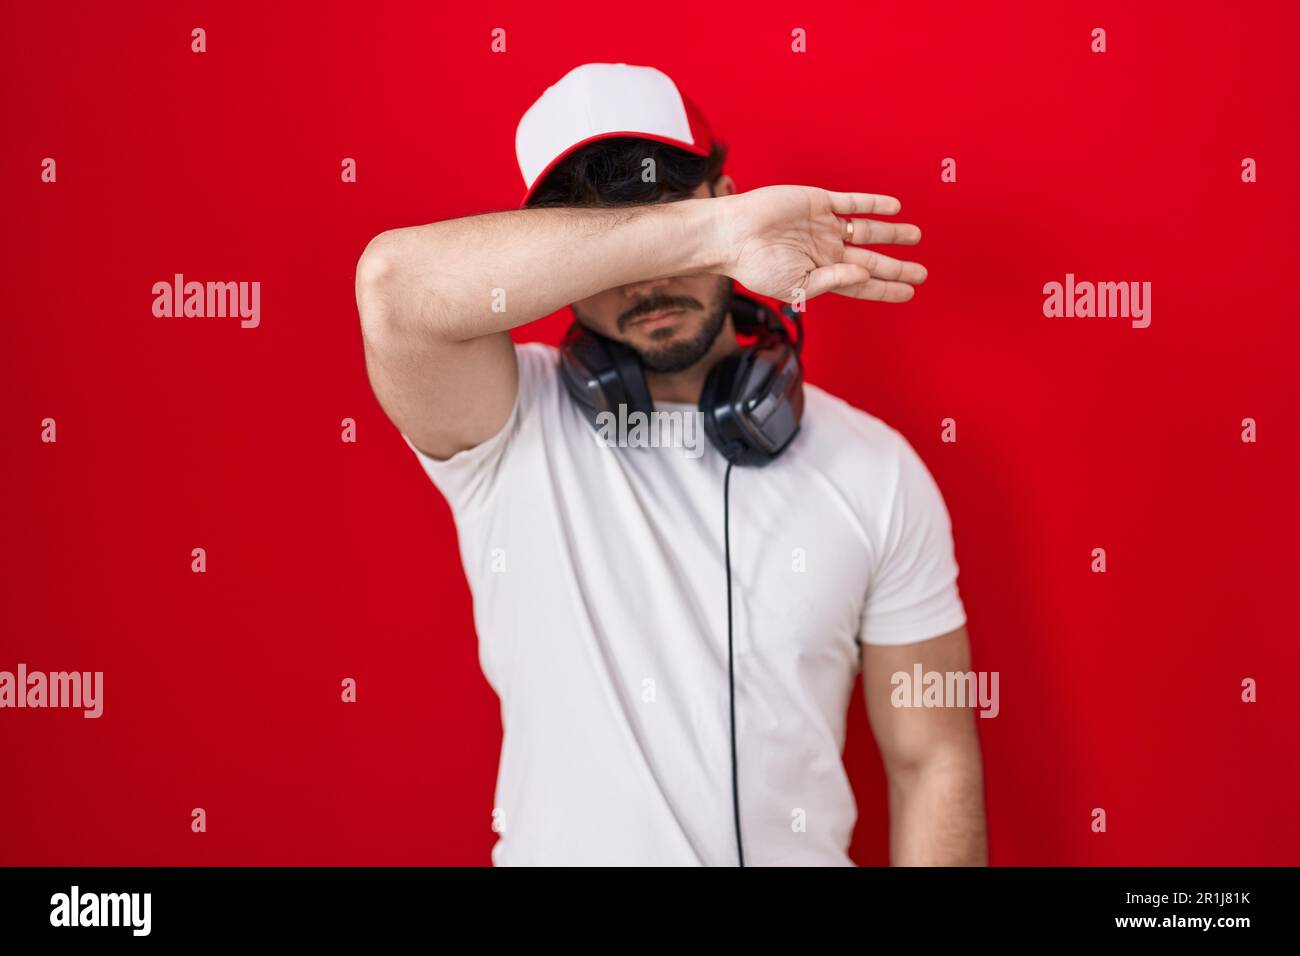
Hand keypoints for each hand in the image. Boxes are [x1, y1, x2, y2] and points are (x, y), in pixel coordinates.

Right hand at [714, 185, 925, 302]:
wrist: (733, 234)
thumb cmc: (755, 266)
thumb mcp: (795, 285)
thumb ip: (832, 281)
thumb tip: (865, 275)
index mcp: (821, 274)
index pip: (861, 284)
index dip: (885, 288)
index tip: (909, 291)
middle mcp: (826, 250)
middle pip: (870, 259)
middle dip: (896, 266)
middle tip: (922, 272)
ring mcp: (824, 225)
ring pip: (867, 230)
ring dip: (892, 233)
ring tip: (915, 236)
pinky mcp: (818, 202)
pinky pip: (851, 202)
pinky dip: (873, 204)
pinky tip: (894, 207)